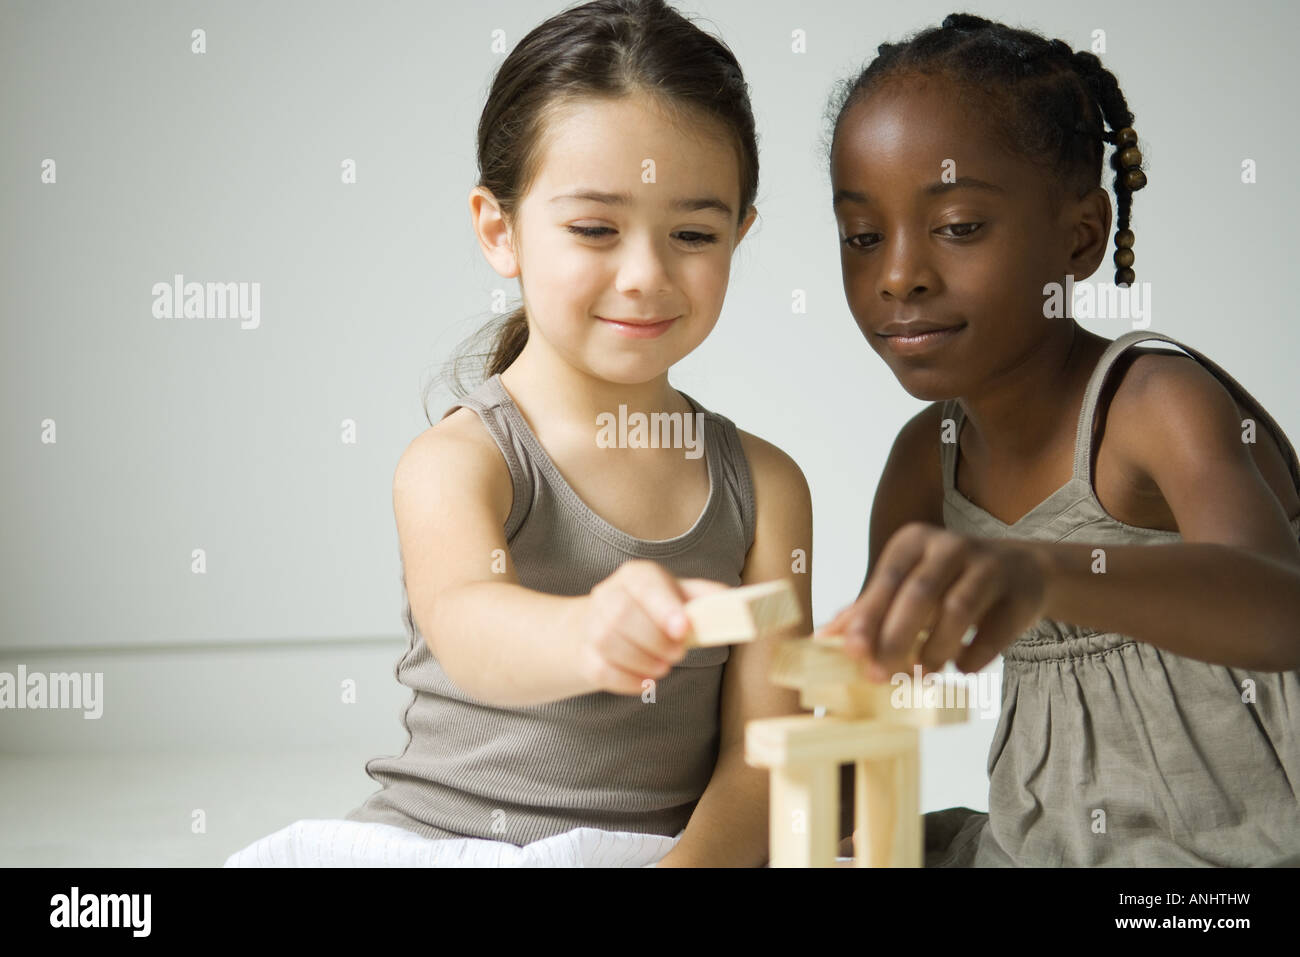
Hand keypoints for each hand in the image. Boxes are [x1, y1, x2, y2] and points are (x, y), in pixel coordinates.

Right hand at [575, 559, 729, 694]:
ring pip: (608, 643)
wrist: (602, 627)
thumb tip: (733, 599)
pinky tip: (645, 681)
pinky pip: (602, 671)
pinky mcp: (585, 656)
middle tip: (678, 654)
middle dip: (654, 639)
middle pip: (622, 615)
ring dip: (642, 661)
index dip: (663, 606)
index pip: (644, 584)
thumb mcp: (679, 596)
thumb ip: (705, 597)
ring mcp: (591, 626)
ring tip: (663, 667)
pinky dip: (628, 681)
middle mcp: (608, 594)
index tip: (683, 629)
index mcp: (635, 576)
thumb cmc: (652, 611)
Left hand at [823, 523, 1050, 677]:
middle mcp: (951, 546)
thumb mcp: (907, 585)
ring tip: (921, 674)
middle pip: (919, 594)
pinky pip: (994, 629)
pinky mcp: (1019, 592)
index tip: (853, 653)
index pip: (886, 579)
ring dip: (935, 649)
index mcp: (914, 541)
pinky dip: (974, 655)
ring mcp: (989, 565)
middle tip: (880, 675)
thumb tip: (822, 638)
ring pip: (957, 610)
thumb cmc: (949, 583)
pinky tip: (961, 669)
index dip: (868, 617)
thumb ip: (868, 610)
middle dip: (896, 638)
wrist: (1021, 572)